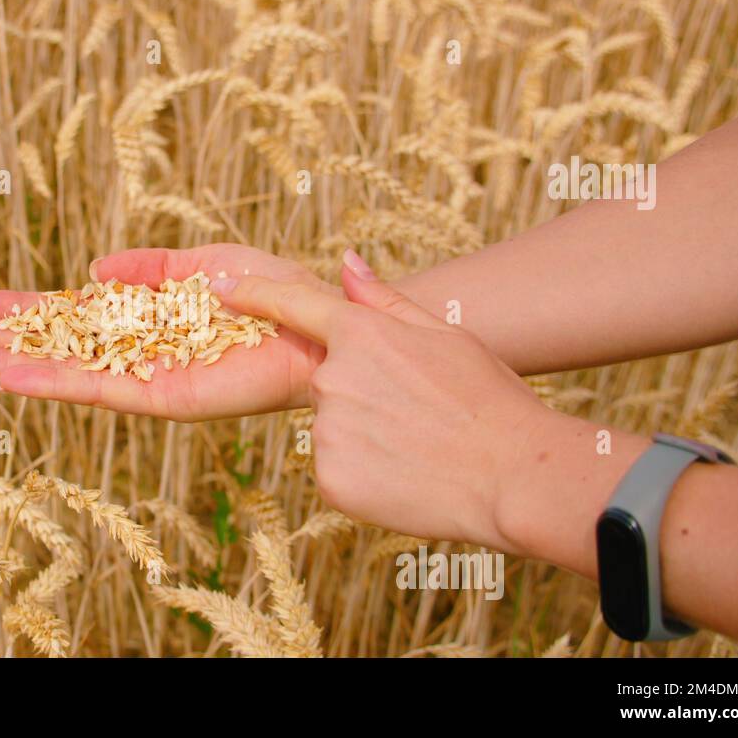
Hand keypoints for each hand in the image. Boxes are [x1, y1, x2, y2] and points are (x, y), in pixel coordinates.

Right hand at [0, 244, 333, 420]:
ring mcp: (143, 378)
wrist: (317, 322)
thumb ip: (147, 269)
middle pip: (48, 348)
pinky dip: (53, 384)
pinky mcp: (164, 398)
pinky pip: (99, 391)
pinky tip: (10, 378)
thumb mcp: (197, 265)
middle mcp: (132, 353)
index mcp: (137, 320)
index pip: (62, 317)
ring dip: (5, 366)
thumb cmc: (269, 290)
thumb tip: (94, 271)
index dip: (15, 312)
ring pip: (60, 373)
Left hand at [208, 249, 559, 551]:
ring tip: (420, 446)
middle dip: (364, 395)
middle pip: (330, 382)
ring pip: (335, 429)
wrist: (513, 477)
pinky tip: (406, 475)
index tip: (223, 288)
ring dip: (367, 436)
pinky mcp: (329, 478)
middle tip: (419, 413)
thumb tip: (347, 260)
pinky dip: (365, 473)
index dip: (254, 294)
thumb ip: (385, 301)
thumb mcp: (445, 334)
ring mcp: (327, 431)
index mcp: (361, 334)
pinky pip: (338, 468)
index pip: (293, 305)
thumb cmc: (489, 401)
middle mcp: (332, 379)